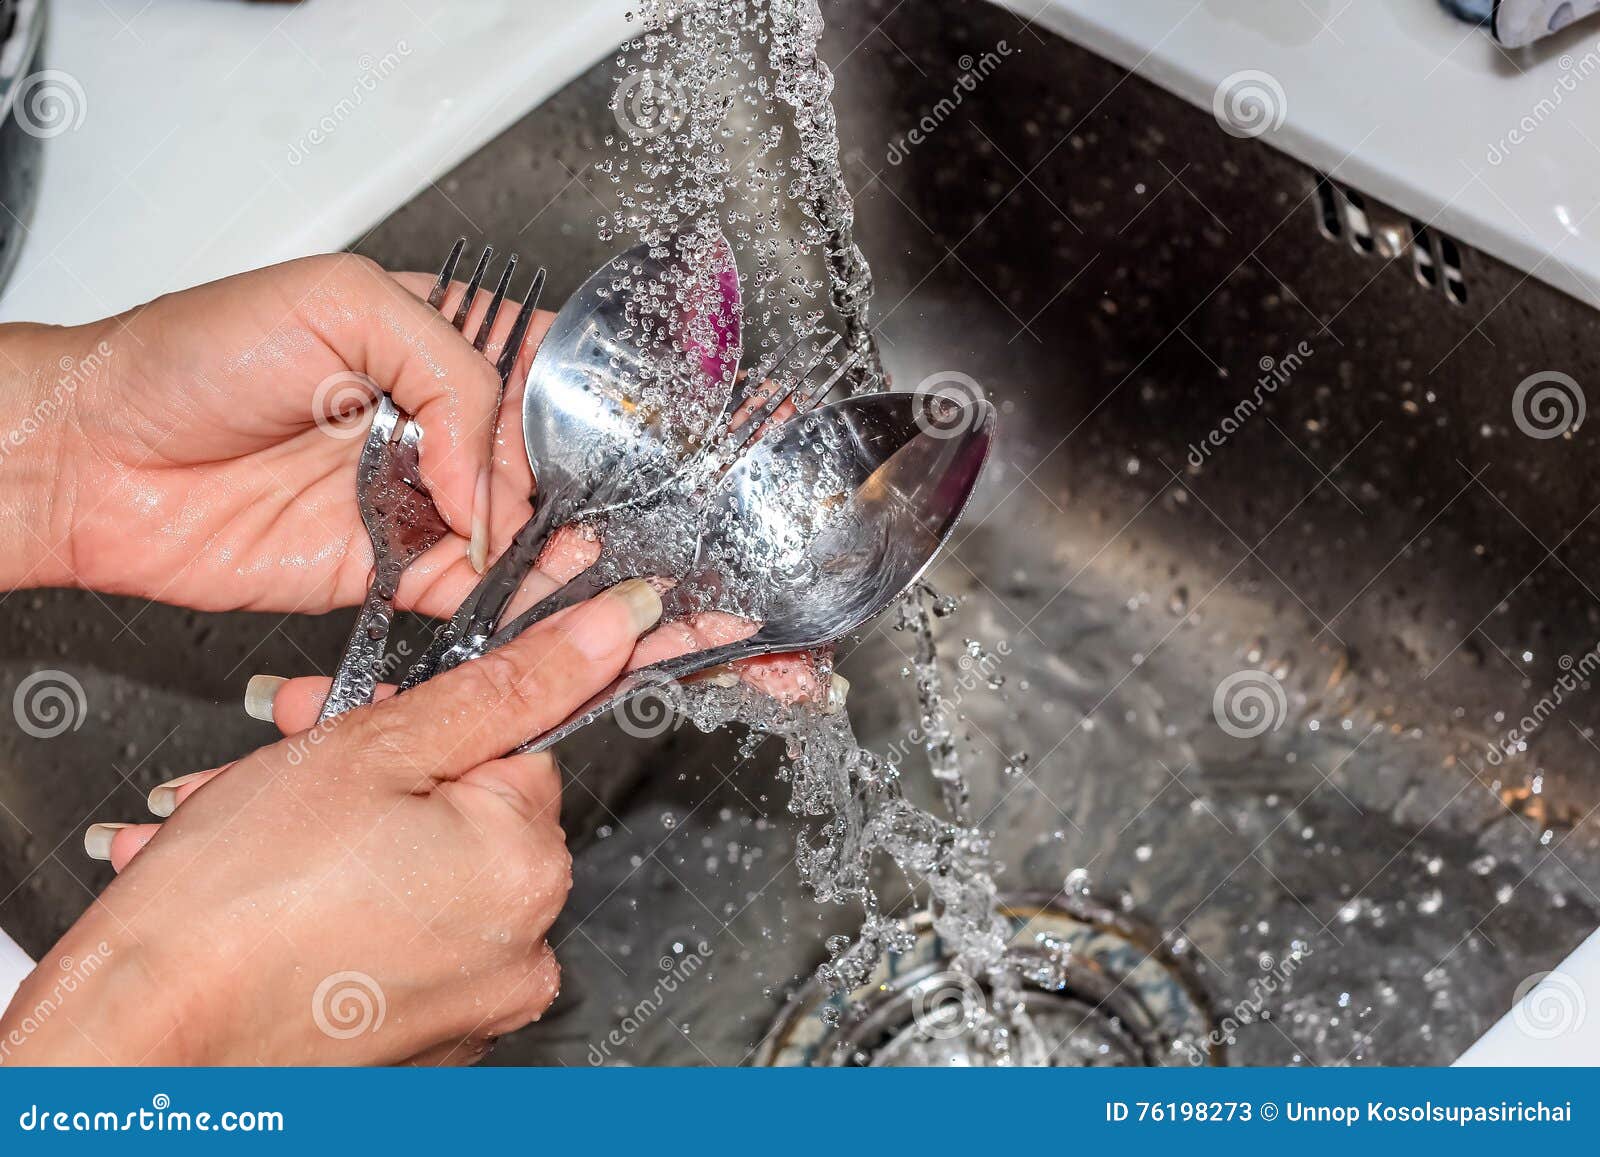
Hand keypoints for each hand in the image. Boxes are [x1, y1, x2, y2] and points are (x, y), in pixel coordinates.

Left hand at [0, 254, 548, 615]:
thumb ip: (448, 372)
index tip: (612, 428)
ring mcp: (415, 498)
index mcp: (432, 339)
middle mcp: (432, 421)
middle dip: (577, 482)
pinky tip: (537, 595)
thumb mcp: (340, 303)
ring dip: (558, 549)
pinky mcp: (388, 570)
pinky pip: (467, 591)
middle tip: (592, 505)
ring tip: (586, 558)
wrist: (96, 461)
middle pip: (542, 457)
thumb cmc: (190, 356)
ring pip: (517, 530)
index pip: (539, 364)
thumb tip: (495, 479)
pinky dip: (507, 601)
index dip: (581, 397)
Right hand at [0, 579, 663, 1065]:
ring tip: (241, 826)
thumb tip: (607, 632)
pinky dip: (335, 905)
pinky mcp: (416, 1040)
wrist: (132, 1046)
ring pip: (416, 871)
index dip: (419, 721)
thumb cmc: (229, 910)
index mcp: (529, 865)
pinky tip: (260, 888)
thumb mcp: (370, 750)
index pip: (511, 747)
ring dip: (334, 833)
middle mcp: (521, 946)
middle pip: (461, 809)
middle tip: (287, 757)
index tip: (354, 722)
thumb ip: (501, 686)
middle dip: (371, 770)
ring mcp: (469, 1004)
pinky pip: (392, 940)